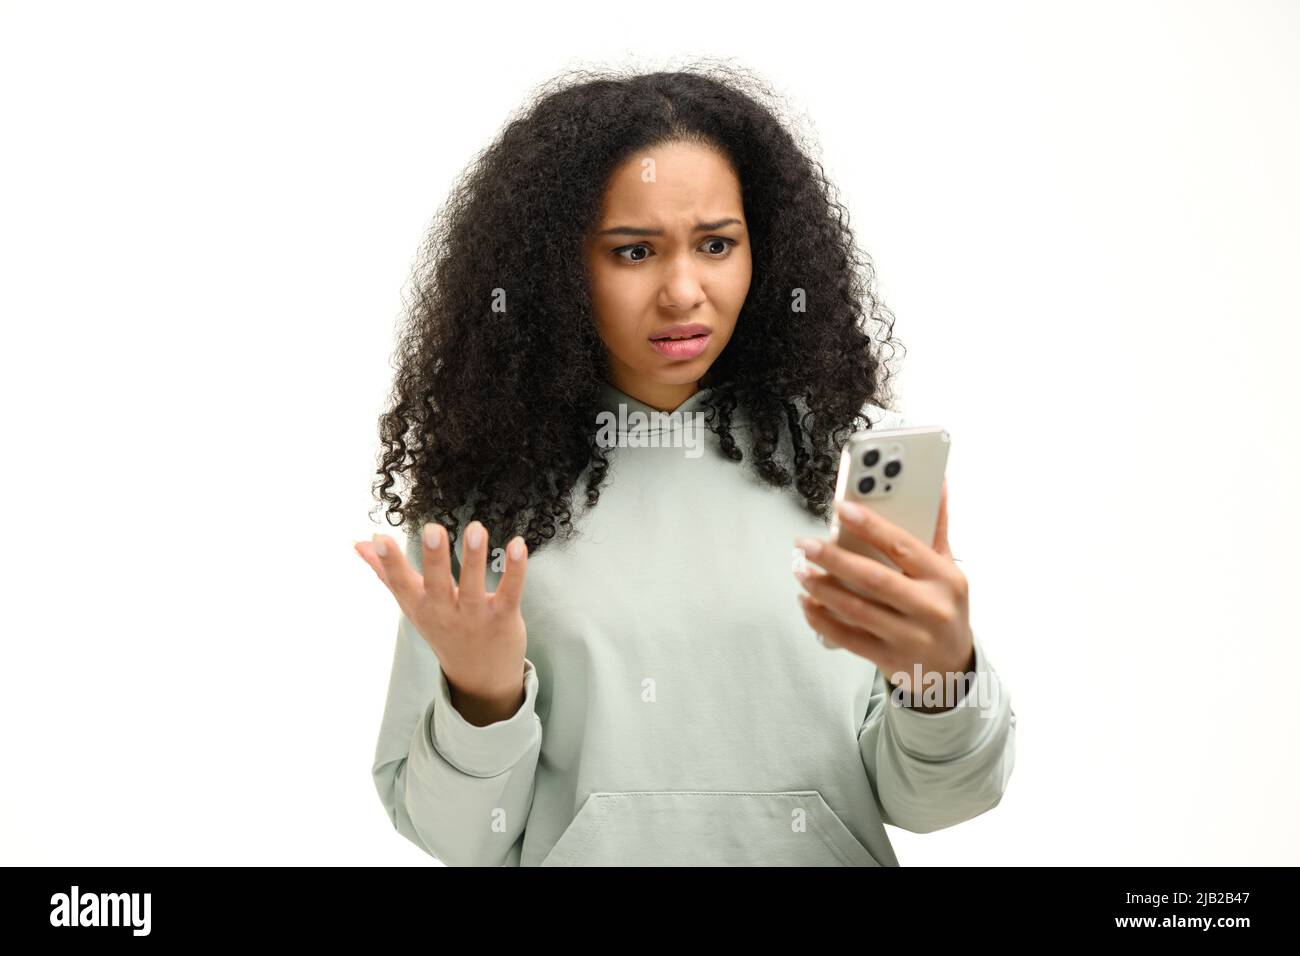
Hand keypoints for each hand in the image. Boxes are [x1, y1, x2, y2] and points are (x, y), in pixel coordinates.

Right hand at [355, 521, 529, 720]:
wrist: (479, 679)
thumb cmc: (443, 630)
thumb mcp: (413, 606)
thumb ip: (387, 574)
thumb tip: (359, 543)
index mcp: (419, 607)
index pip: (400, 583)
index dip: (389, 562)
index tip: (380, 539)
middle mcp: (444, 613)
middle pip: (436, 584)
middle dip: (434, 558)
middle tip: (432, 529)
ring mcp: (474, 617)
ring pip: (474, 586)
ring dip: (474, 558)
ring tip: (476, 528)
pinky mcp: (503, 618)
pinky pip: (510, 592)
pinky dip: (515, 569)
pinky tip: (517, 544)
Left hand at [794, 479, 974, 699]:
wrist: (952, 669)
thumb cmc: (944, 607)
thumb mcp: (948, 570)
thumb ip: (937, 529)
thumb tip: (938, 484)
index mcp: (944, 579)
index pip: (903, 546)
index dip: (870, 525)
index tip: (840, 508)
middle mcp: (930, 608)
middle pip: (873, 579)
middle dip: (834, 559)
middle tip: (805, 544)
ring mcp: (909, 637)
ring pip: (857, 609)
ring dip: (822, 589)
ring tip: (801, 570)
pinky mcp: (890, 659)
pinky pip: (848, 638)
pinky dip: (822, 619)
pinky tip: (807, 602)